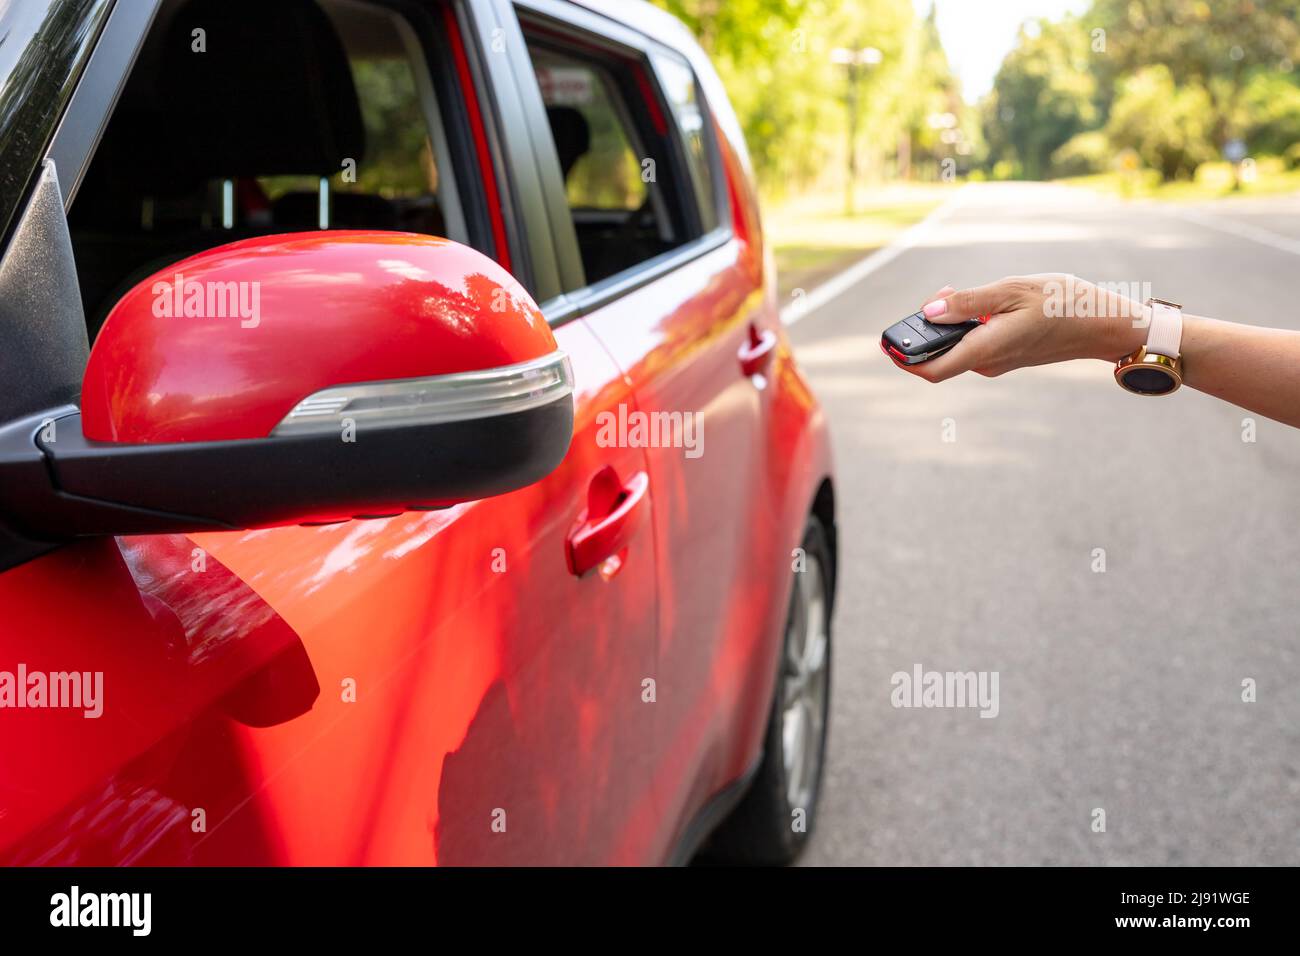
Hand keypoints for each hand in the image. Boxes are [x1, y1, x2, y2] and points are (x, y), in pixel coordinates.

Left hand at [887, 274, 1147, 382]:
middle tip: (933, 296)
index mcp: (985, 350)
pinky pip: (973, 343)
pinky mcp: (1006, 355)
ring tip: (953, 292)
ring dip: (945, 323)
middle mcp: (987, 363)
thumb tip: (928, 311)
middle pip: (940, 356)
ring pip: (956, 347)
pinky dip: (964, 324)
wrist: (1103, 322)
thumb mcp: (1011, 291)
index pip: (932, 369)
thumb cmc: (1062, 303)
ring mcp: (997, 361)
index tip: (887, 344)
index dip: (905, 360)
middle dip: (925, 330)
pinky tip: (975, 302)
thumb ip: (967, 302)